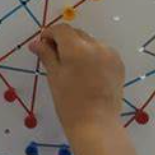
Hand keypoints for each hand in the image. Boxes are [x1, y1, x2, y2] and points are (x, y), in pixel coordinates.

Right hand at [30, 24, 151, 154]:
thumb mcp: (54, 77)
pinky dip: (92, 55)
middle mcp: (95, 46)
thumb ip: (46, 55)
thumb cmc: (69, 103)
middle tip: (54, 56)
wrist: (96, 124)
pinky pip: (102, 51)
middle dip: (64, 41)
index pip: (61, 30)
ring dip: (79, 47)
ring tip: (72, 67)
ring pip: (89, 42)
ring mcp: (110, 54)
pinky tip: (87, 72)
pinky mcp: (118, 63)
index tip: (43, 44)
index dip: (50, 34)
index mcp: (77, 48)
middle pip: (76, 34)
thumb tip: (36, 43)